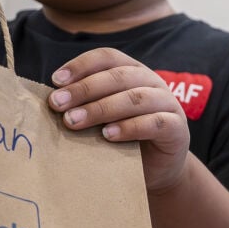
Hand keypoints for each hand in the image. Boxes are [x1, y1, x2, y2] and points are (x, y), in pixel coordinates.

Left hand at [48, 48, 189, 191]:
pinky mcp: (177, 129)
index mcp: (133, 72)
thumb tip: (50, 101)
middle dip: (84, 89)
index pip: (108, 57)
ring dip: (101, 108)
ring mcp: (168, 104)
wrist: (156, 170)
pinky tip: (108, 135)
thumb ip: (85, 105)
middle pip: (119, 76)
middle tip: (57, 105)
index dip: (82, 65)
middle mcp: (152, 82)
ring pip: (136, 98)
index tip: (56, 80)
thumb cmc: (122, 140)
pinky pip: (155, 123)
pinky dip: (130, 127)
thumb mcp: (102, 117)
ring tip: (74, 122)